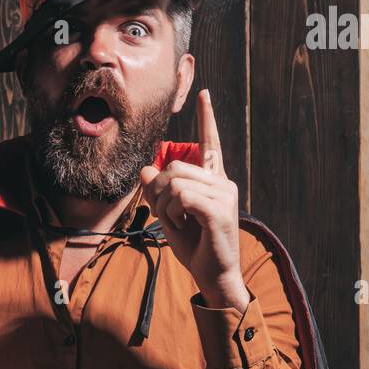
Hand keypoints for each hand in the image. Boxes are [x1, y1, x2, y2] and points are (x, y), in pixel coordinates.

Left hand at [138, 89, 247, 311]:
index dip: (207, 118)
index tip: (204, 93)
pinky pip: (182, 197)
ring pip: (174, 181)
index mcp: (213, 180)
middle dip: (159, 191)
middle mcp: (222, 183)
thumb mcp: (168, 215)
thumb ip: (157, 192)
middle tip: (167, 214)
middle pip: (175, 166)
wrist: (213, 275)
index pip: (211, 143)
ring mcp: (223, 195)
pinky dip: (173, 212)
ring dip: (164, 205)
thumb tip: (145, 169)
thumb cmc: (194, 245)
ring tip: (177, 222)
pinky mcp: (219, 210)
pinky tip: (183, 225)